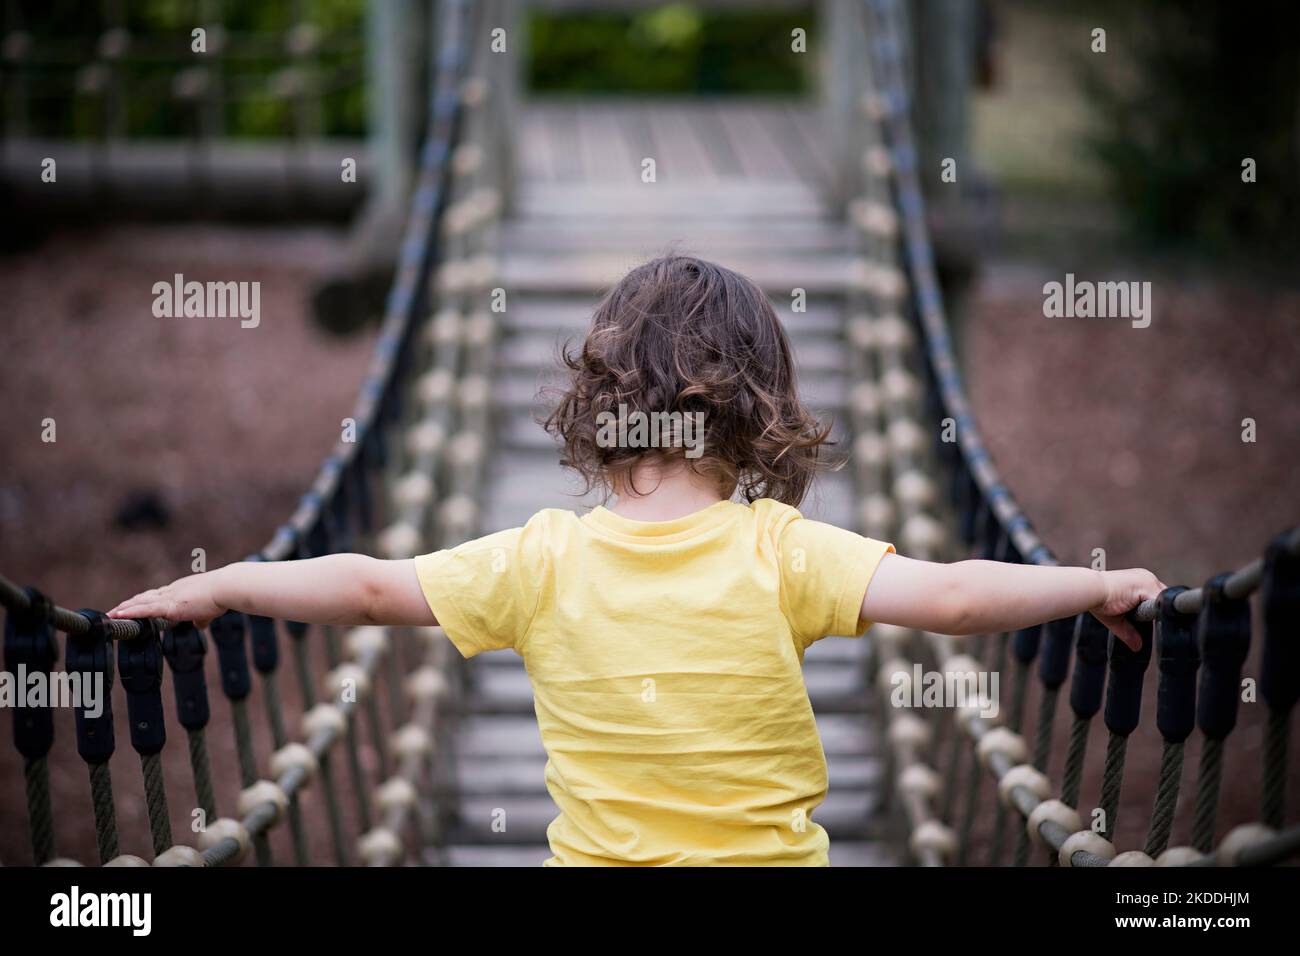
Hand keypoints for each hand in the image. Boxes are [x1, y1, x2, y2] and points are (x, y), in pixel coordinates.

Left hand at [109, 571, 225, 628]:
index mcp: (180, 590)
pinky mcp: (170, 606)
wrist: (226, 587)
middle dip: (128, 604)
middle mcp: (172, 591)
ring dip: (124, 609)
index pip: (157, 596)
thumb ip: (202, 616)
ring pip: (141, 602)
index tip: (133, 605)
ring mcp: (169, 597)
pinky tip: (119, 614)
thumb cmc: (222, 595)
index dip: (143, 601)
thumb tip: (201, 624)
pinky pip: (146, 609)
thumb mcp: (210, 609)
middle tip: (114, 611)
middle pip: (144, 598)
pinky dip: (131, 612)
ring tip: (110, 615)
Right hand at [1091, 568, 1165, 650]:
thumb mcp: (1116, 619)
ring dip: (1160, 610)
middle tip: (1155, 622)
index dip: (1156, 607)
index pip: (1156, 594)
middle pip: (1163, 595)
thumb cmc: (1097, 600)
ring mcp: (1147, 580)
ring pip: (1165, 599)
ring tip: (1153, 620)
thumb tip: (1136, 647)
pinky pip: (1162, 602)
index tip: (1152, 618)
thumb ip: (1128, 632)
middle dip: (1160, 609)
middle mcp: (1145, 576)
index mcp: (1137, 580)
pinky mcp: (1147, 586)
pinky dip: (1160, 611)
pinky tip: (1155, 617)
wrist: (1090, 591)